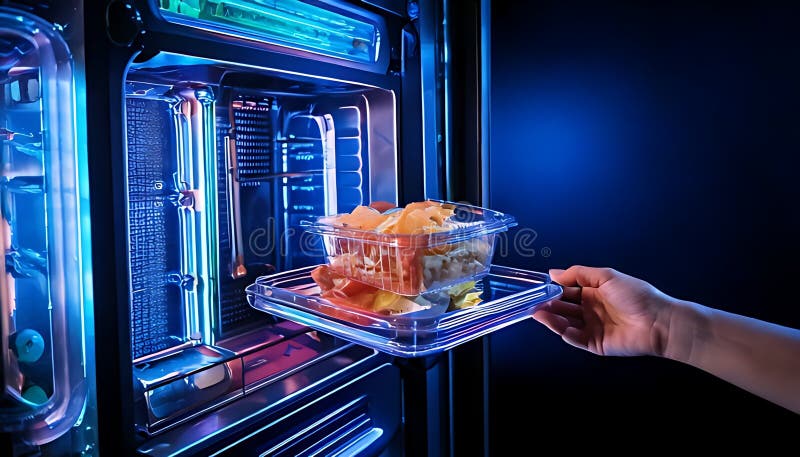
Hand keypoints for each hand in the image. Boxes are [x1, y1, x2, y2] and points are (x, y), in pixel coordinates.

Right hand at [533, 266, 675, 356]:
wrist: (659, 321)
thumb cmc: (637, 295)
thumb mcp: (606, 276)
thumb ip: (578, 274)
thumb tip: (553, 272)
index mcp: (594, 293)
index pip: (568, 291)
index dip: (554, 289)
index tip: (539, 287)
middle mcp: (592, 310)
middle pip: (564, 308)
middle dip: (549, 304)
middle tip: (534, 301)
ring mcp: (593, 328)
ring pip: (566, 324)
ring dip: (552, 318)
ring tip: (538, 313)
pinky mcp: (596, 344)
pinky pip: (576, 339)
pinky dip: (565, 333)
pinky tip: (558, 326)